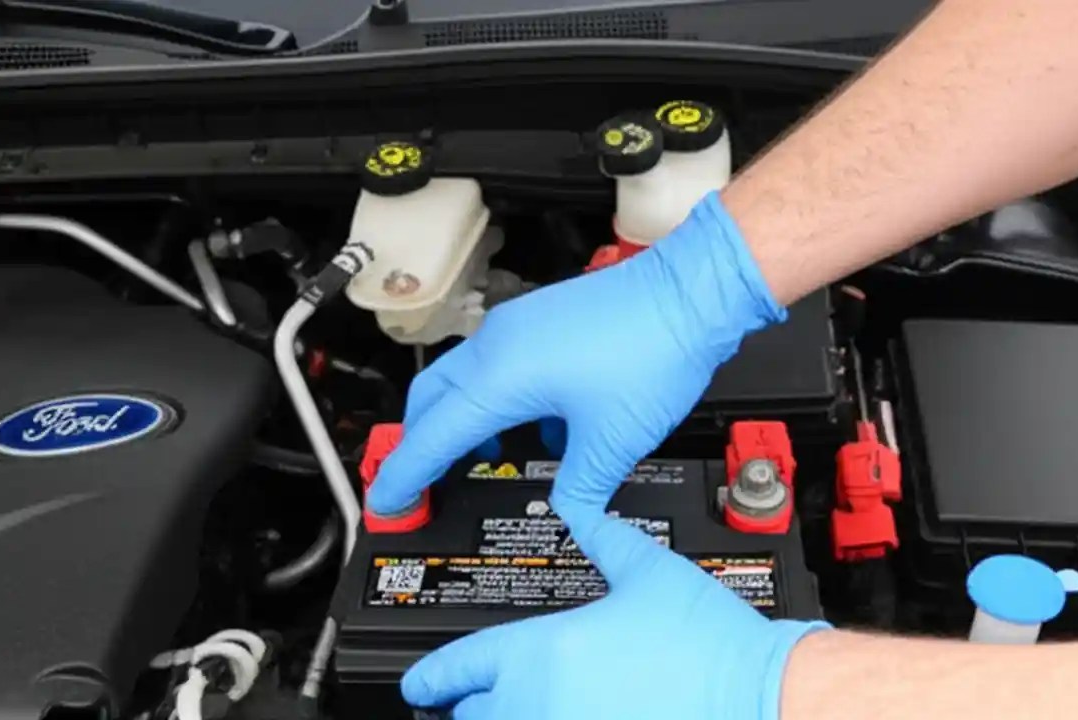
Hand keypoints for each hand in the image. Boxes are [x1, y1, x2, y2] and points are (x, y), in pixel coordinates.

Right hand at [366, 191, 785, 520]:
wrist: (691, 294)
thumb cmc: (655, 349)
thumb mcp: (613, 440)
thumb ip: (581, 487)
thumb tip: (570, 512)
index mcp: (501, 377)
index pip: (432, 437)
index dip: (405, 476)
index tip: (386, 502)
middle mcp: (498, 345)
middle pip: (431, 402)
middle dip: (421, 446)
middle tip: (421, 484)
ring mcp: (517, 327)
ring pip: (464, 380)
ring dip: (464, 422)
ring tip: (485, 459)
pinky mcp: (540, 321)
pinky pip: (498, 365)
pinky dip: (498, 400)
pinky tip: (539, 428)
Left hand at [401, 514, 827, 719]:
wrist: (760, 698)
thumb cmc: (710, 645)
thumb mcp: (651, 572)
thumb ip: (606, 538)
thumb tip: (584, 513)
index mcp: (544, 653)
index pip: (461, 668)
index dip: (432, 677)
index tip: (421, 684)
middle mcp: (540, 707)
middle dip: (469, 711)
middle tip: (470, 704)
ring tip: (515, 716)